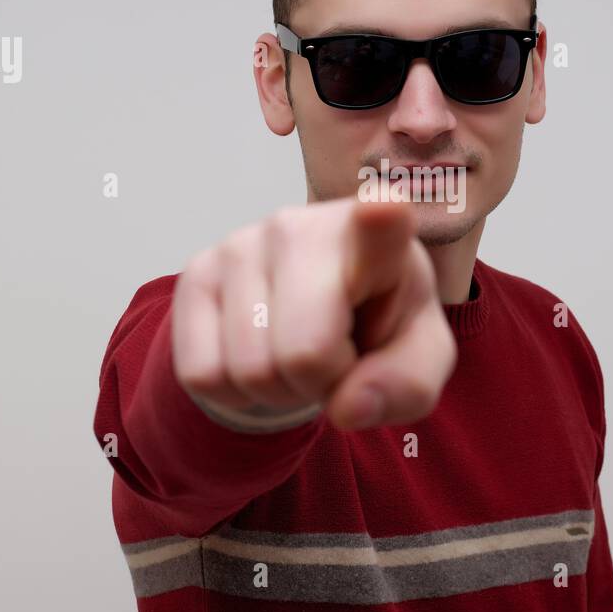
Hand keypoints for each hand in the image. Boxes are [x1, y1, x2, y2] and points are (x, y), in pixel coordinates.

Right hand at [171, 198, 456, 430]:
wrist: (315, 310)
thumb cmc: (377, 325)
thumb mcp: (417, 360)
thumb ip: (406, 386)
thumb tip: (348, 406)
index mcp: (379, 240)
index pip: (381, 226)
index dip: (381, 220)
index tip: (386, 206)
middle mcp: (302, 227)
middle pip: (303, 355)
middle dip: (321, 384)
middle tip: (335, 360)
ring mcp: (241, 245)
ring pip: (249, 371)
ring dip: (278, 390)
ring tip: (299, 355)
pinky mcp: (195, 273)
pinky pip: (202, 375)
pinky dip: (233, 391)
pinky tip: (259, 355)